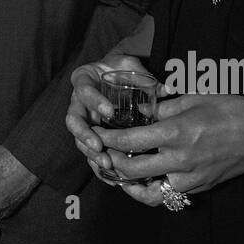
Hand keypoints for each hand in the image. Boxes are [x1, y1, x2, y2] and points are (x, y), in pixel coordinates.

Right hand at [65, 52, 156, 182]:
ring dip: (91, 153)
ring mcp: (82, 120)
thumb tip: (170, 88)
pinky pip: (89, 151)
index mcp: (83, 80)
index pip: (84, 90)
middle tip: (99, 146)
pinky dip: (97, 164)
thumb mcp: (130, 66)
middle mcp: (77, 101)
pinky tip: (110, 176)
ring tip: (106, 163)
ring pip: (78, 139)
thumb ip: (146, 76)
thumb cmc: (120, 69)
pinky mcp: (89, 135)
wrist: (111, 74)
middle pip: (73, 120)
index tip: (110, 111)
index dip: (94, 101)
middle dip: (85, 135)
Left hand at [89, 94, 243, 204]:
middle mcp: (179, 160)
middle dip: (109, 162)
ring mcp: (189, 178)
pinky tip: (146, 176)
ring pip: (147, 191)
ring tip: (118, 169)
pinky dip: (152, 188)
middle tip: (101, 151)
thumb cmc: (231, 109)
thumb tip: (140, 110)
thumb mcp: (194, 97)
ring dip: (128, 182)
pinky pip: (167, 193)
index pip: (128, 140)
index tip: (97, 130)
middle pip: (130, 171)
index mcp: (176, 133)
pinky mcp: (198, 187)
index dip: (106, 136)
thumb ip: (162, 106)